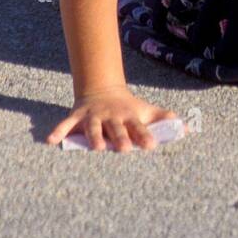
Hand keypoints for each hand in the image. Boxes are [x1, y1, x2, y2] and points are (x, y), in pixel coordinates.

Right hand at [46, 87, 179, 151]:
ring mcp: (94, 116)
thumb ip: (164, 120)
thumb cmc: (128, 107)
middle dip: (121, 138)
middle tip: (125, 149)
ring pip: (93, 127)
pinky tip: (50, 140)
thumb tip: (188, 128)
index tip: (152, 145)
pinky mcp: (77, 116)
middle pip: (117, 129)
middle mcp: (112, 117)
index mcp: (129, 117)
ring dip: (94, 137)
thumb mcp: (146, 111)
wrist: (102, 88)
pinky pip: (66, 124)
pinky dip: (58, 131)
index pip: (139, 127)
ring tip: (96, 148)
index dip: (145, 135)